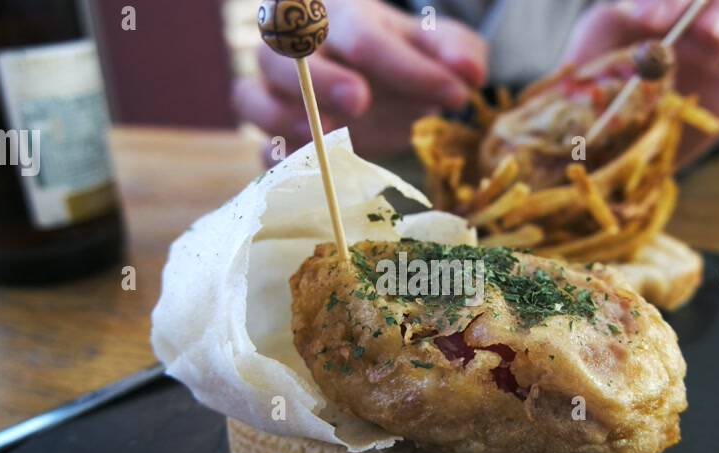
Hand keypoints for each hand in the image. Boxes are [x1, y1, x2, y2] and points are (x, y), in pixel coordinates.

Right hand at [234, 0, 487, 163]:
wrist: (381, 85)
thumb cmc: (407, 59)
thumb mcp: (439, 48)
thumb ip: (457, 52)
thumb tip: (467, 74)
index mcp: (339, 13)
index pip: (361, 34)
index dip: (405, 65)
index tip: (451, 94)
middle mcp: (294, 47)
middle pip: (283, 53)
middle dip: (321, 78)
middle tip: (361, 101)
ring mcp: (275, 93)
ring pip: (251, 96)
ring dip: (284, 117)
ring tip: (329, 135)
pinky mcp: (274, 138)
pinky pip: (259, 148)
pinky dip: (277, 161)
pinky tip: (309, 171)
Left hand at [562, 0, 718, 165]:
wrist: (605, 141)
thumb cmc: (594, 84)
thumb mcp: (591, 51)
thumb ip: (612, 27)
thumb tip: (639, 17)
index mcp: (657, 4)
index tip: (651, 22)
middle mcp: (689, 18)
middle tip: (693, 26)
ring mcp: (713, 52)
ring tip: (710, 37)